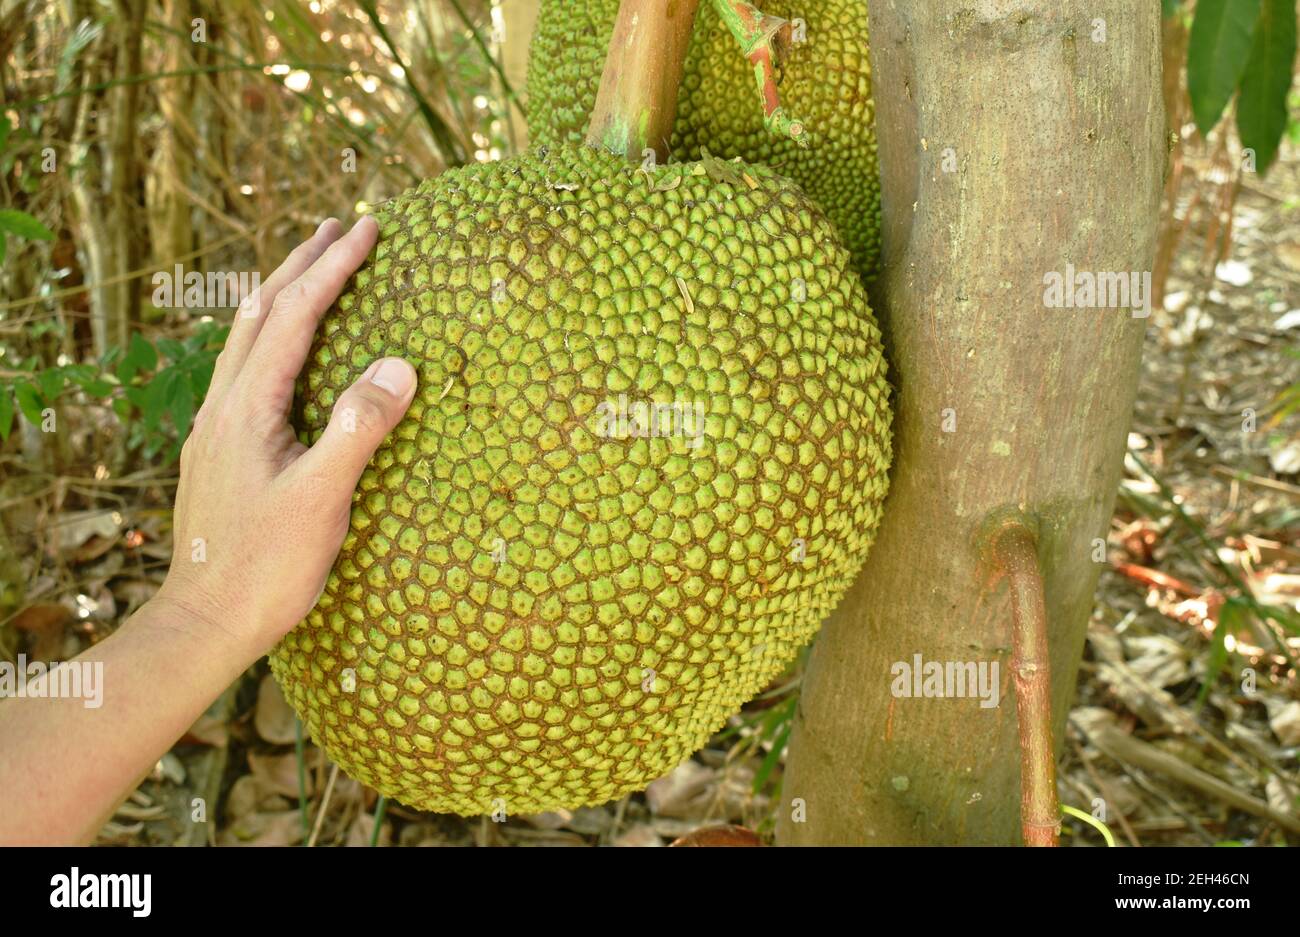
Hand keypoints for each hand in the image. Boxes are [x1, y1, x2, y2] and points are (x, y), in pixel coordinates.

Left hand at [155, 216, 416, 658]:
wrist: (204, 623)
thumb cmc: (265, 568)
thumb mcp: (322, 498)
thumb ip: (359, 427)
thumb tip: (400, 363)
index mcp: (248, 406)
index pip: (294, 315)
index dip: (332, 268)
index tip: (366, 228)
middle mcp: (224, 405)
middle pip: (259, 311)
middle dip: (301, 264)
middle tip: (336, 226)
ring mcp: (217, 427)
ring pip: (245, 338)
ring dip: (280, 294)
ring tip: (308, 269)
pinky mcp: (220, 451)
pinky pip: (244, 369)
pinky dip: (269, 335)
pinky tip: (280, 354)